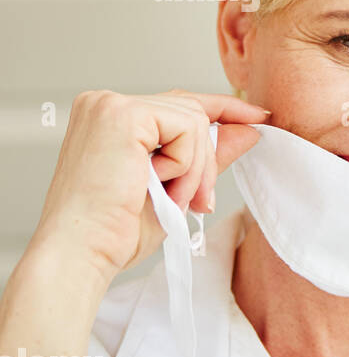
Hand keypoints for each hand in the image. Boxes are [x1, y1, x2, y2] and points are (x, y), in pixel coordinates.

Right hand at [30, 89, 268, 286]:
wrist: (82, 252)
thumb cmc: (114, 231)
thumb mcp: (176, 187)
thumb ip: (209, 155)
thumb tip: (249, 130)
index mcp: (111, 118)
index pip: (179, 103)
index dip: (224, 109)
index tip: (259, 118)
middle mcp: (105, 103)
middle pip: (192, 111)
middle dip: (207, 161)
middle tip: (201, 201)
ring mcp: (110, 105)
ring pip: (195, 119)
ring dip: (196, 169)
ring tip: (172, 198)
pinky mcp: (122, 114)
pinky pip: (187, 127)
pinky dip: (186, 165)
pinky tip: (159, 185)